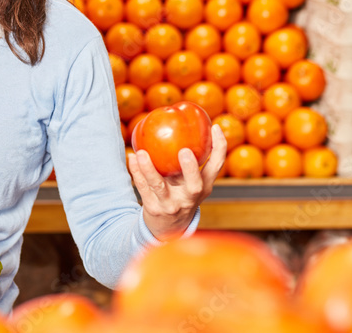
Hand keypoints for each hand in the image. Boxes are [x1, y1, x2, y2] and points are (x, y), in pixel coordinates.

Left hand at [128, 124, 226, 240]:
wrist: (167, 228)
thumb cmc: (180, 193)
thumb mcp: (189, 181)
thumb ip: (190, 160)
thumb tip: (182, 123)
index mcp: (204, 187)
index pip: (217, 167)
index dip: (220, 148)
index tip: (216, 127)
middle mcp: (191, 198)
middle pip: (195, 185)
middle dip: (191, 169)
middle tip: (184, 151)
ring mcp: (172, 205)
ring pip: (160, 187)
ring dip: (149, 169)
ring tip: (141, 153)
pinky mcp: (154, 209)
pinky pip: (143, 188)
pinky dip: (136, 173)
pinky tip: (131, 157)